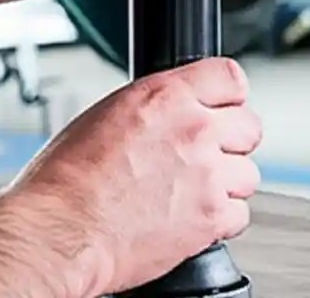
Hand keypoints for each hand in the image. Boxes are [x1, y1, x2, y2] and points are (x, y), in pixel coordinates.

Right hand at [0, 58, 262, 297]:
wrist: (60, 231)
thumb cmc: (66, 180)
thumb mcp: (107, 114)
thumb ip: (156, 108)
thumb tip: (177, 111)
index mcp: (165, 96)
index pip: (230, 78)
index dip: (228, 97)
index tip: (223, 110)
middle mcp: (193, 130)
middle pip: (249, 125)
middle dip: (231, 142)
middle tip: (207, 156)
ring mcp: (207, 175)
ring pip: (248, 173)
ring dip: (226, 184)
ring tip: (191, 192)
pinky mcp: (210, 217)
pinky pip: (240, 214)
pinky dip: (221, 220)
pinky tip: (190, 218)